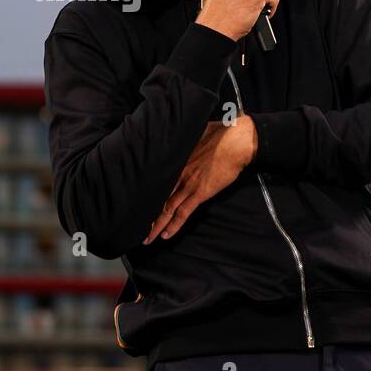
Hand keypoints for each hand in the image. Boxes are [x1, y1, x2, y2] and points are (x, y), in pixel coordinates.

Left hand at [143, 118, 257, 242]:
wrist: (237, 141)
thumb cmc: (221, 133)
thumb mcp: (195, 132)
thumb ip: (185, 141)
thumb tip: (181, 137)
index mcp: (174, 159)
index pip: (153, 180)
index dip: (143, 193)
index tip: (135, 202)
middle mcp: (177, 173)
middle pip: (156, 196)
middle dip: (145, 213)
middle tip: (134, 226)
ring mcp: (188, 184)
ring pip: (166, 208)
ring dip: (156, 225)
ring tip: (146, 238)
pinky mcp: (201, 192)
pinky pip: (184, 212)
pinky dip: (174, 225)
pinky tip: (166, 235)